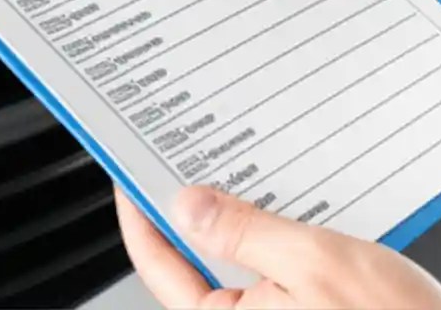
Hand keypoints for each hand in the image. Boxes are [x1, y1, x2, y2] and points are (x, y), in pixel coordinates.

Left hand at [114, 186, 440, 308]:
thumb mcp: (311, 259)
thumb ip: (240, 229)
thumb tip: (184, 204)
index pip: (154, 263)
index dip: (138, 213)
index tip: (129, 175)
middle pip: (191, 263)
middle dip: (189, 212)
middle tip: (185, 162)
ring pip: (231, 267)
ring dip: (232, 226)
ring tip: (238, 182)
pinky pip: (265, 278)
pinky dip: (265, 243)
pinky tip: (279, 217)